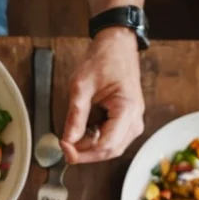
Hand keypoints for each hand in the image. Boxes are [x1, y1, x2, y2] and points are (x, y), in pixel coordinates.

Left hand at [61, 30, 144, 163]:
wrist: (117, 47)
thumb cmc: (103, 61)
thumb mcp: (81, 86)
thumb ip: (75, 116)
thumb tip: (67, 141)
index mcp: (127, 110)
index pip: (106, 145)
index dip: (82, 151)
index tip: (63, 145)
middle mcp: (135, 120)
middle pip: (110, 151)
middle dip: (85, 153)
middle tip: (64, 145)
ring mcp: (133, 122)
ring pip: (111, 149)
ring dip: (90, 148)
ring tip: (72, 135)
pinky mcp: (127, 121)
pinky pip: (112, 140)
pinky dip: (95, 141)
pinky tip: (83, 131)